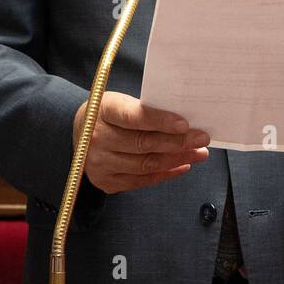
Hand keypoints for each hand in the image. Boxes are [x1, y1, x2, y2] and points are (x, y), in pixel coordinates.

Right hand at [72, 92, 209, 193]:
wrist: (81, 132)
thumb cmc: (109, 112)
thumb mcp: (120, 101)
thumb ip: (145, 110)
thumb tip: (184, 122)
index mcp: (101, 111)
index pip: (134, 117)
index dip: (160, 121)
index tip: (185, 124)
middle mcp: (96, 139)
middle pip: (143, 143)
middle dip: (178, 142)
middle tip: (202, 138)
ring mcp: (99, 163)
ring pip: (145, 164)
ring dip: (177, 159)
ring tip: (199, 153)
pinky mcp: (105, 181)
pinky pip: (141, 181)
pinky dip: (165, 173)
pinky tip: (183, 165)